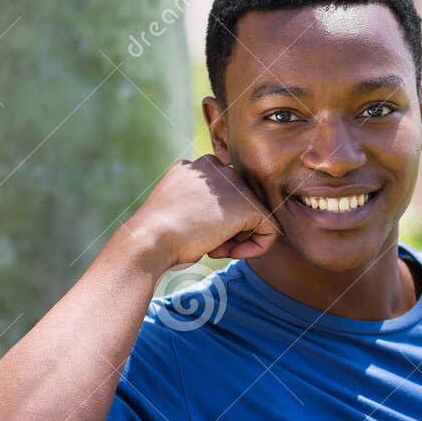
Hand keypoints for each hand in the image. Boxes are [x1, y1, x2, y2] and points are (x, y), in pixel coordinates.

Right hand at [122, 155, 281, 268]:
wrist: (150, 238)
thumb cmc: (158, 233)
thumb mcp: (180, 209)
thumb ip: (203, 205)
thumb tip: (226, 220)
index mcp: (196, 167)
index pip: (225, 195)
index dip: (218, 221)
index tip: (203, 236)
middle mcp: (215, 167)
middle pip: (241, 203)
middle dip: (231, 229)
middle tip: (211, 245)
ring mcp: (232, 182)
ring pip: (255, 215)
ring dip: (239, 238)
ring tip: (215, 248)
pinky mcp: (248, 203)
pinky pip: (270, 229)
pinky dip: (256, 247)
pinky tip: (230, 253)